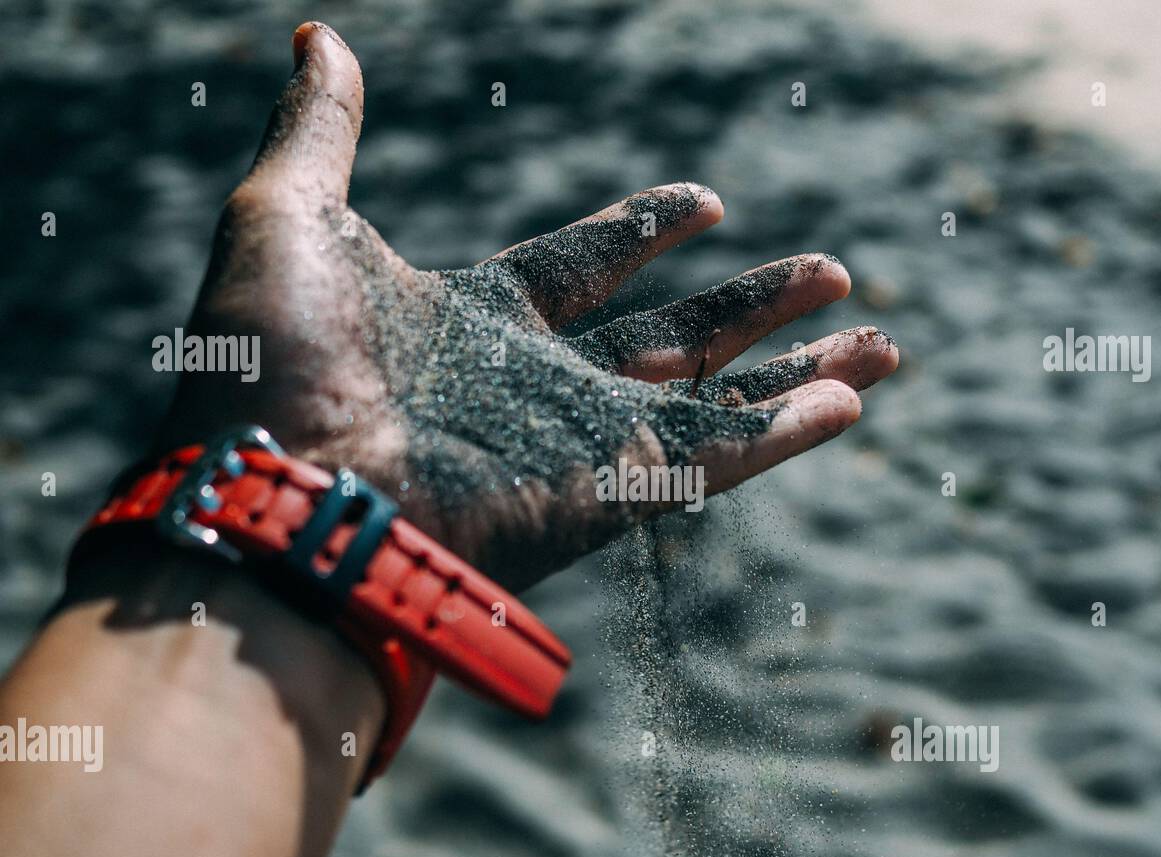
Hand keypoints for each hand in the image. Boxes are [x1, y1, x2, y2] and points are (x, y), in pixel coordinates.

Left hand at [162, 22, 898, 590]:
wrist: (273, 494)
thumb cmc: (265, 363)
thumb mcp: (287, 216)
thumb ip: (320, 129)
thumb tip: (320, 35)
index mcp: (471, 323)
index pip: (582, 269)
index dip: (647, 231)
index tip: (706, 204)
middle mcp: (538, 387)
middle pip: (675, 337)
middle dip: (753, 305)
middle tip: (831, 273)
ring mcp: (581, 444)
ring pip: (720, 398)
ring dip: (800, 371)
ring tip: (882, 345)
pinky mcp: (612, 494)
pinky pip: (720, 457)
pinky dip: (788, 432)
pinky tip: (852, 404)